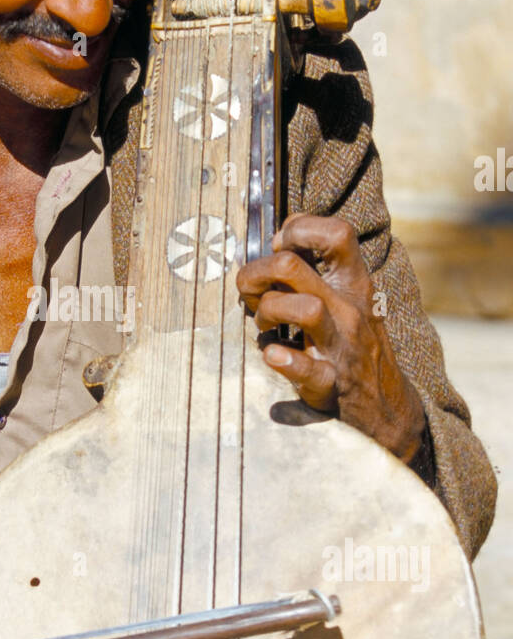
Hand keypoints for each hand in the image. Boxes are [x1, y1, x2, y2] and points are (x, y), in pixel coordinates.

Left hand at [236, 213, 425, 461]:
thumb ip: (318, 271)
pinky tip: (273, 355)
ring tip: (263, 325)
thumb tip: (278, 240)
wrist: (388, 408)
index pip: (336, 233)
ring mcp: (342, 346)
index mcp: (354, 284)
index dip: (298, 229)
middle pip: (292, 264)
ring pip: (302, 309)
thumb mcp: (349, 301)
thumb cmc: (355, 346)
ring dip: (267, 311)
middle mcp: (349, 309)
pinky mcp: (331, 385)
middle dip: (256, 271)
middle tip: (249, 290)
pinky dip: (286, 361)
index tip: (279, 246)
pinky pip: (308, 370)